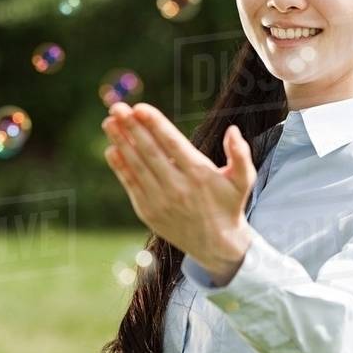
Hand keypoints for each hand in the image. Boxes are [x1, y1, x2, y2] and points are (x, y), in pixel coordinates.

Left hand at [102, 101, 255, 281]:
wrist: (217, 245)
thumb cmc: (229, 204)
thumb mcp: (244, 180)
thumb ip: (241, 154)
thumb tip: (233, 130)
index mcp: (199, 174)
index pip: (172, 144)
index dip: (155, 124)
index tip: (139, 107)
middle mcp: (178, 187)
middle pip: (149, 152)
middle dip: (131, 128)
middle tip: (116, 107)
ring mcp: (160, 201)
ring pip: (136, 166)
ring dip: (120, 143)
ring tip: (108, 122)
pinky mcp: (148, 212)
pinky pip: (131, 185)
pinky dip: (120, 167)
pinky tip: (112, 149)